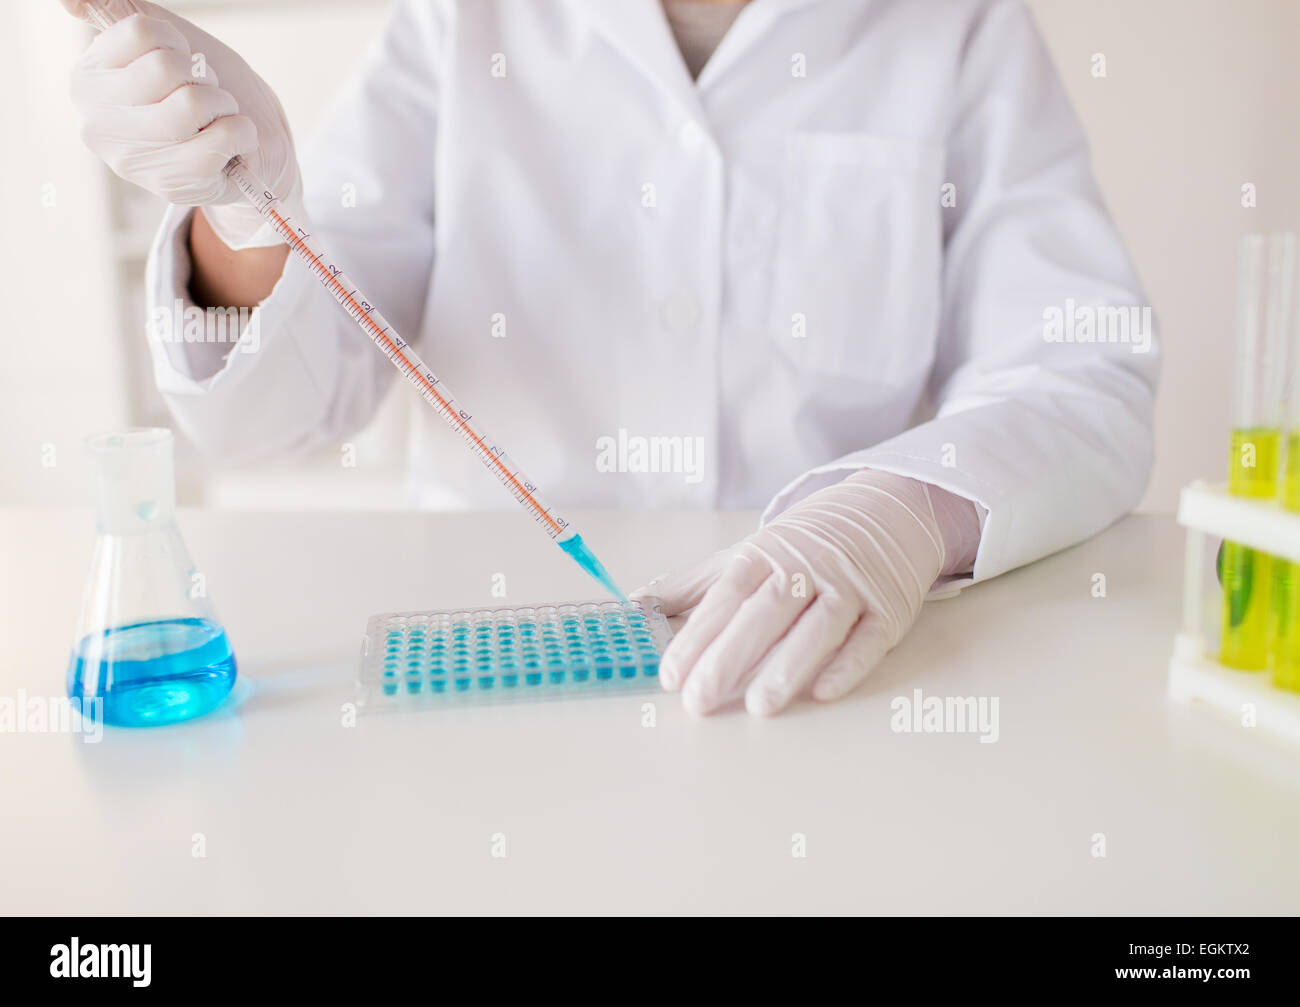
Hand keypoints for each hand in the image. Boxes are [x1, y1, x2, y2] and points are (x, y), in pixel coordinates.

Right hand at [68, 1, 300, 248]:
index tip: (182, 65)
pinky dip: (243, 131)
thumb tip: (70, 0)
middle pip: (166, 67)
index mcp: (88, 79)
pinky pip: (223, 136)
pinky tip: (233, 142)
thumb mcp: (161, 44)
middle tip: (202, 98)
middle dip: (202, 77)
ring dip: (222, 104)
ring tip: (216, 119)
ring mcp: (133, 159)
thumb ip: (117, 15)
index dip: (178, 43)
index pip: (140, 32)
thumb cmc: (200, 91)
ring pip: (193, 103)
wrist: (247, 144)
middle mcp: (97, 122)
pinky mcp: (174, 184)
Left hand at [637, 470, 978, 715]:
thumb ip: (692, 584)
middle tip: (700, 700)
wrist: (884, 510)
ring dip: (788, 666)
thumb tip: (633, 605)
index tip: (670, 675)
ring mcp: (849, 587)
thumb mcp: (745, 554)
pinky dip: (847, 665)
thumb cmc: (801, 545)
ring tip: (759, 706)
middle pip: (764, 613)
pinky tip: (823, 691)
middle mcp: (805, 568)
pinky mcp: (888, 608)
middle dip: (730, 657)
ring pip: (818, 627)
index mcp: (763, 554)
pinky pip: (868, 638)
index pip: (724, 597)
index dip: (696, 636)